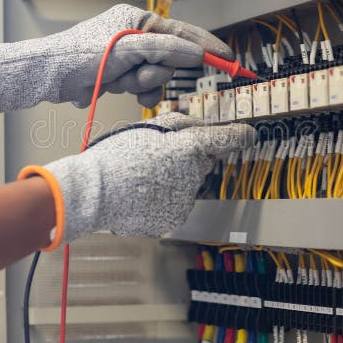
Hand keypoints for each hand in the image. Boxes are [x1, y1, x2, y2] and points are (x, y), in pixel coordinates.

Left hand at [0, 4, 231, 114]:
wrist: (50, 75)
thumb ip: (166, 50)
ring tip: (119, 82)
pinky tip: (117, 90)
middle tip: (134, 74)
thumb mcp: (128, 50)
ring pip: (156, 76)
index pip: (182, 33)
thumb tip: (197, 52)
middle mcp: (136, 36)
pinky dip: (134, 92)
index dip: (206, 46)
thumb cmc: (82, 54)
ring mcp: (129, 56)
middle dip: (154, 72)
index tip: (228, 58)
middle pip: (170, 59)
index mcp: (139, 20)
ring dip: (140, 84)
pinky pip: (143, 86)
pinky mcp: (121, 74)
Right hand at [18, 113, 255, 248]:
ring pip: (190, 184)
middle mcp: (195, 175)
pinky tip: (144, 193)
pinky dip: (165, 199)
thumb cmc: (118, 156)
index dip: (241, 135)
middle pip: (205, 162)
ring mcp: (185, 200)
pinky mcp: (174, 219)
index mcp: (190, 148)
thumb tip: (202, 126)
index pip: (231, 139)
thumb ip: (181, 124)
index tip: (248, 134)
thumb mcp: (149, 128)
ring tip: (145, 176)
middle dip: (191, 157)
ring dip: (176, 179)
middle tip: (161, 154)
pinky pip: (176, 204)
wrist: (95, 193)